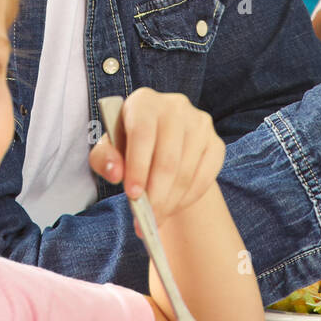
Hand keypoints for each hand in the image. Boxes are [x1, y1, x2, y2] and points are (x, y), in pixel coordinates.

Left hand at [90, 87, 224, 222]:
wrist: (159, 146)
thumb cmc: (128, 146)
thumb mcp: (108, 150)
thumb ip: (105, 159)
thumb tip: (116, 173)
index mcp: (144, 101)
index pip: (142, 134)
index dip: (138, 166)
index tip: (133, 195)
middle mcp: (174, 106)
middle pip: (168, 158)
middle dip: (157, 194)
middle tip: (147, 218)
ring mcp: (199, 123)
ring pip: (186, 171)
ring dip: (171, 201)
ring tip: (156, 218)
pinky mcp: (215, 142)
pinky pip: (206, 176)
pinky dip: (189, 198)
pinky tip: (174, 207)